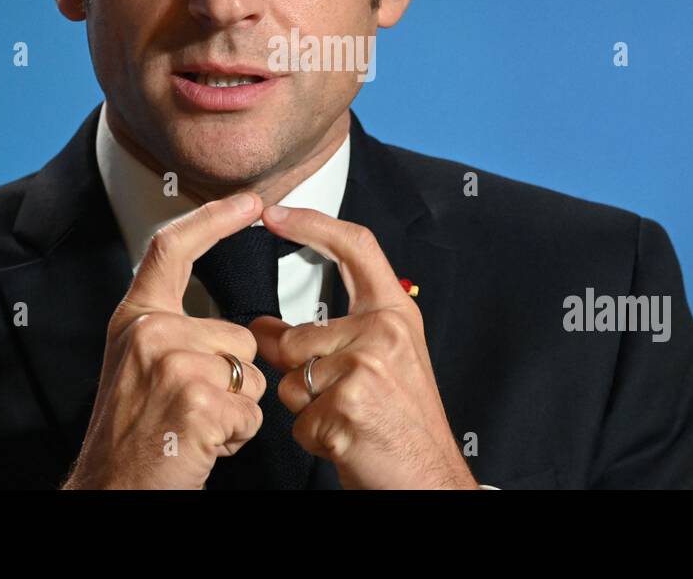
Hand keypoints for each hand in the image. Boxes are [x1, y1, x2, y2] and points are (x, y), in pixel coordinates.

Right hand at [62, 193, 268, 488]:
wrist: (110, 492)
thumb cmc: (130, 437)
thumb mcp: (136, 365)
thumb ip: (171, 333)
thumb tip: (230, 328)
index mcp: (136, 318)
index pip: (174, 248)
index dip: (214, 218)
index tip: (248, 201)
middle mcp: (150, 332)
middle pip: (239, 334)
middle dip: (234, 378)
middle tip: (189, 410)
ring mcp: (173, 364)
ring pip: (252, 374)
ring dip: (236, 408)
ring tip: (192, 427)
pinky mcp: (198, 401)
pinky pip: (252, 411)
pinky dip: (237, 436)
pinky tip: (201, 445)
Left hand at [251, 205, 477, 489]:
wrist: (430, 479)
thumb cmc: (405, 425)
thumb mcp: (380, 364)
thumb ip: (329, 337)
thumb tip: (263, 328)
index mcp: (394, 313)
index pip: (354, 246)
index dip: (312, 223)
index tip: (276, 213)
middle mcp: (384, 331)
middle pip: (296, 335)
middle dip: (298, 374)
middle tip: (336, 400)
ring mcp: (367, 366)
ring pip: (291, 378)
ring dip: (305, 408)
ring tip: (346, 420)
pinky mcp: (348, 404)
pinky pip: (297, 417)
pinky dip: (312, 436)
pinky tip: (344, 440)